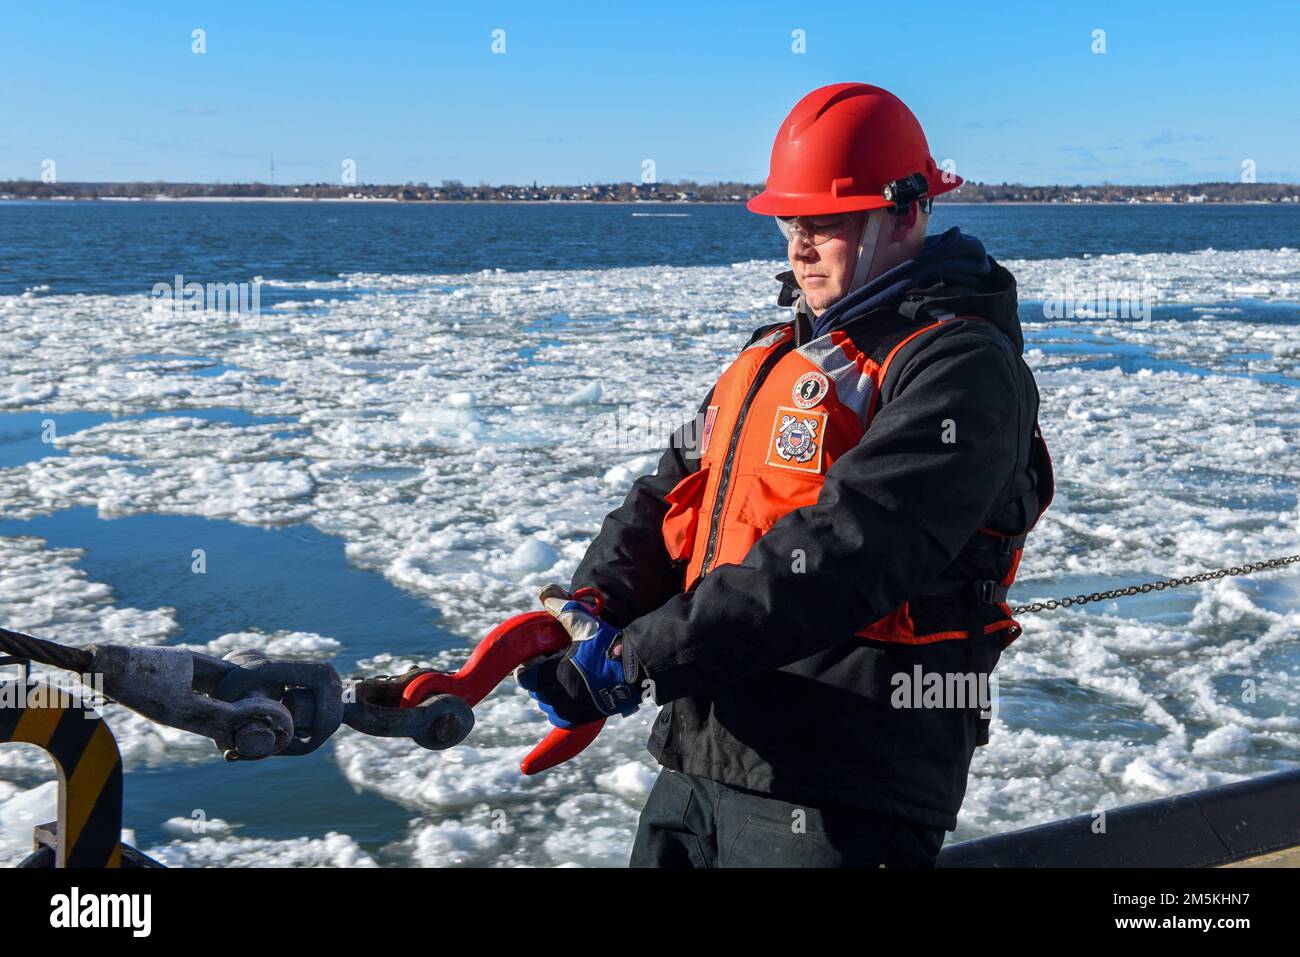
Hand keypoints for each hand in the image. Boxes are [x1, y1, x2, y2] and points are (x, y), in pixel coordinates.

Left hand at [516, 585, 641, 727]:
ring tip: (566, 676)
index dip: (529, 665)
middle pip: (536, 690)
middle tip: (555, 662)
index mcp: (552, 675)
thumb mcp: (584, 623)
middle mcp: (558, 697)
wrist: (637, 670)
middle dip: (541, 677)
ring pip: (548, 704)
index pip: (523, 677)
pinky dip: (562, 705)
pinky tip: (573, 690)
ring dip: (551, 692)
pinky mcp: (583, 719)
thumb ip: (562, 607)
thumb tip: (544, 591)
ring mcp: (571, 711)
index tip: (541, 656)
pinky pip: (562, 716)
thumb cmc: (608, 645)